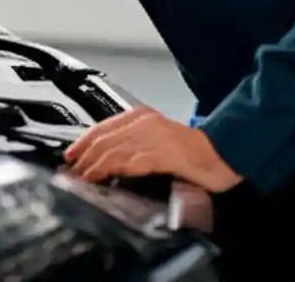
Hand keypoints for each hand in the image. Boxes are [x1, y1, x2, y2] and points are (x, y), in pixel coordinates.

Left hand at [63, 107, 242, 192]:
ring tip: (82, 178)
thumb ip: (133, 143)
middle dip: (84, 158)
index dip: (82, 143)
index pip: (102, 127)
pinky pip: (130, 161)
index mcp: (142, 116)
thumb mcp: (156, 139)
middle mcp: (145, 123)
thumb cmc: (192, 152)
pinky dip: (111, 170)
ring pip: (111, 150)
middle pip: (102, 139)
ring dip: (93, 166)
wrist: (223, 155)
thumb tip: (106, 157)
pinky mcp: (164, 154)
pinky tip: (102, 177)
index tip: (71, 156)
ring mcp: (154, 137)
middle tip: (73, 172)